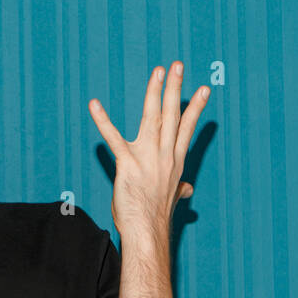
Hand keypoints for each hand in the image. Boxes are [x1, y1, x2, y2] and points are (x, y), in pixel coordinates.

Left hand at [88, 63, 209, 242]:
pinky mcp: (127, 163)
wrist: (147, 232)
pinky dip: (103, 120)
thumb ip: (179, 189)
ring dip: (154, 92)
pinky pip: (113, 137)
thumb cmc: (156, 216)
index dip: (195, 108)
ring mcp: (148, 157)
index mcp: (175, 160)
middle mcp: (165, 154)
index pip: (187, 128)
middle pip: (173, 115)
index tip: (204, 89)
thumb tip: (187, 189)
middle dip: (175, 88)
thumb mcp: (171, 199)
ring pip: (153, 117)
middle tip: (178, 66)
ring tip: (158, 71)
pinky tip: (94, 104)